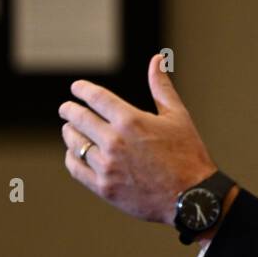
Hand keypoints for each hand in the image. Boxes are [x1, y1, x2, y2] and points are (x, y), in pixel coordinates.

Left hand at [60, 54, 217, 224]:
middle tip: (66, 108)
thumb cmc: (188, 154)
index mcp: (131, 120)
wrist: (191, 196)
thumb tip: (156, 59)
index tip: (76, 88)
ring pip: (75, 143)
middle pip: (79, 118)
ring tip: (70, 129)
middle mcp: (114, 141)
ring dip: (70, 133)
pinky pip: (76, 167)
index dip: (82, 90)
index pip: (95, 97)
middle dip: (69, 110)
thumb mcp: (178, 116)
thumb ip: (161, 87)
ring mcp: (107, 165)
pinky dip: (71, 157)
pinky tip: (74, 152)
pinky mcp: (104, 187)